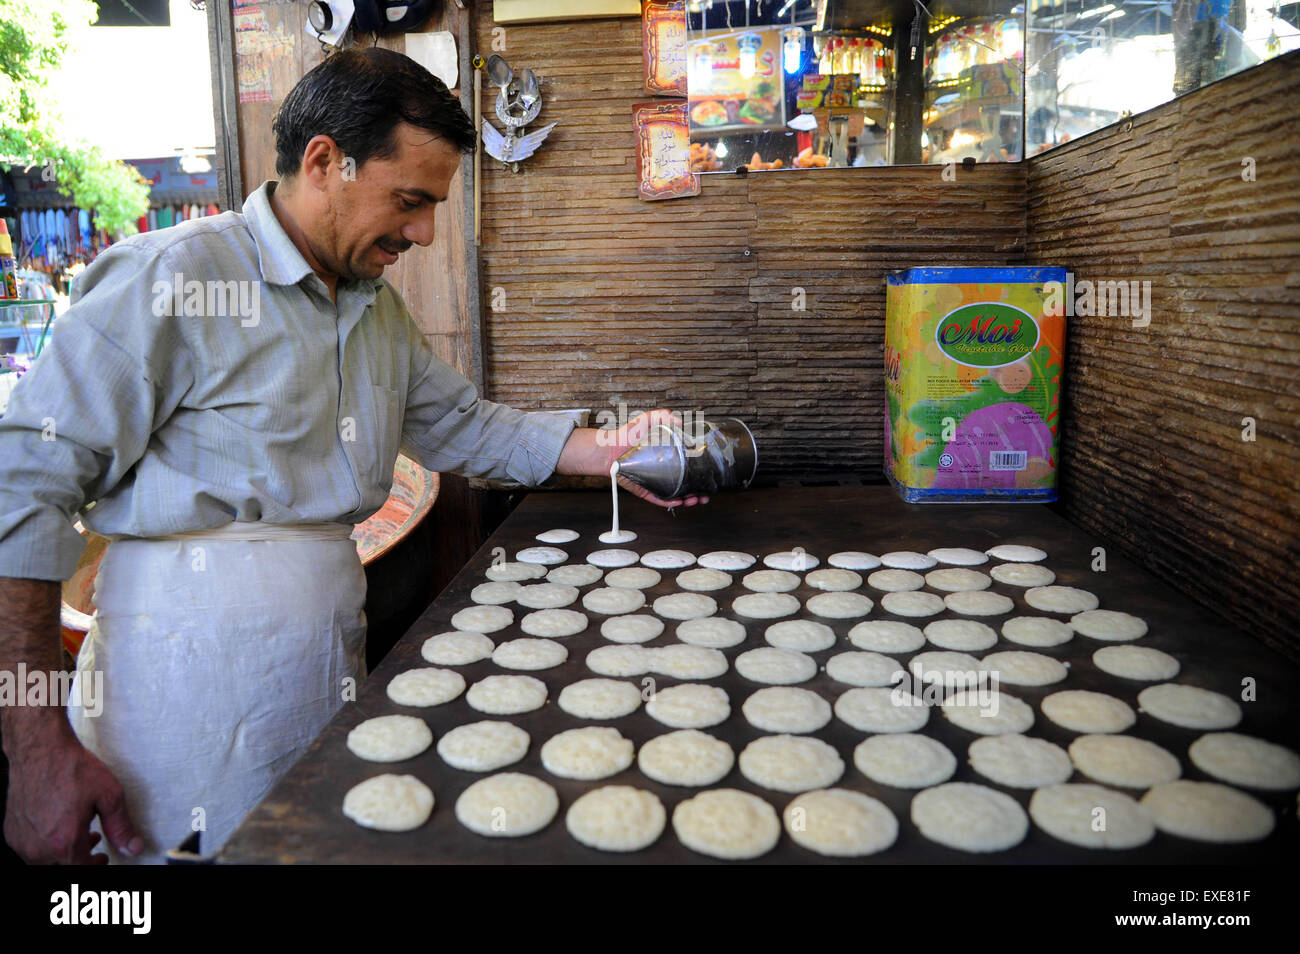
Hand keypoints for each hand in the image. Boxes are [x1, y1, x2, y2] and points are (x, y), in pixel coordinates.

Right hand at [3, 720, 142, 863]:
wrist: (40, 750)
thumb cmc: (71, 769)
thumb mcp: (109, 796)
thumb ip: (121, 827)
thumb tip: (133, 847)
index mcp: (64, 842)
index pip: (81, 871)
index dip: (95, 866)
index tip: (102, 858)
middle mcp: (38, 847)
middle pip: (62, 867)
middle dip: (81, 858)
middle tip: (95, 840)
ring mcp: (22, 841)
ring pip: (45, 861)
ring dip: (63, 852)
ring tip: (79, 831)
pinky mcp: (12, 832)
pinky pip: (30, 849)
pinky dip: (46, 844)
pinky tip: (58, 825)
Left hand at [609, 408, 709, 510]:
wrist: (609, 448)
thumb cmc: (628, 435)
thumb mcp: (647, 420)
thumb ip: (663, 415)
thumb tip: (680, 421)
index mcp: (669, 458)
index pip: (689, 469)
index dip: (701, 474)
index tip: (710, 477)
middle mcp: (665, 472)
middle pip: (686, 486)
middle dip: (699, 493)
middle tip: (706, 495)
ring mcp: (656, 482)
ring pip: (675, 496)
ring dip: (687, 500)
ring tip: (695, 499)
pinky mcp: (645, 490)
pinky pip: (659, 499)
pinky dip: (670, 502)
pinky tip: (679, 501)